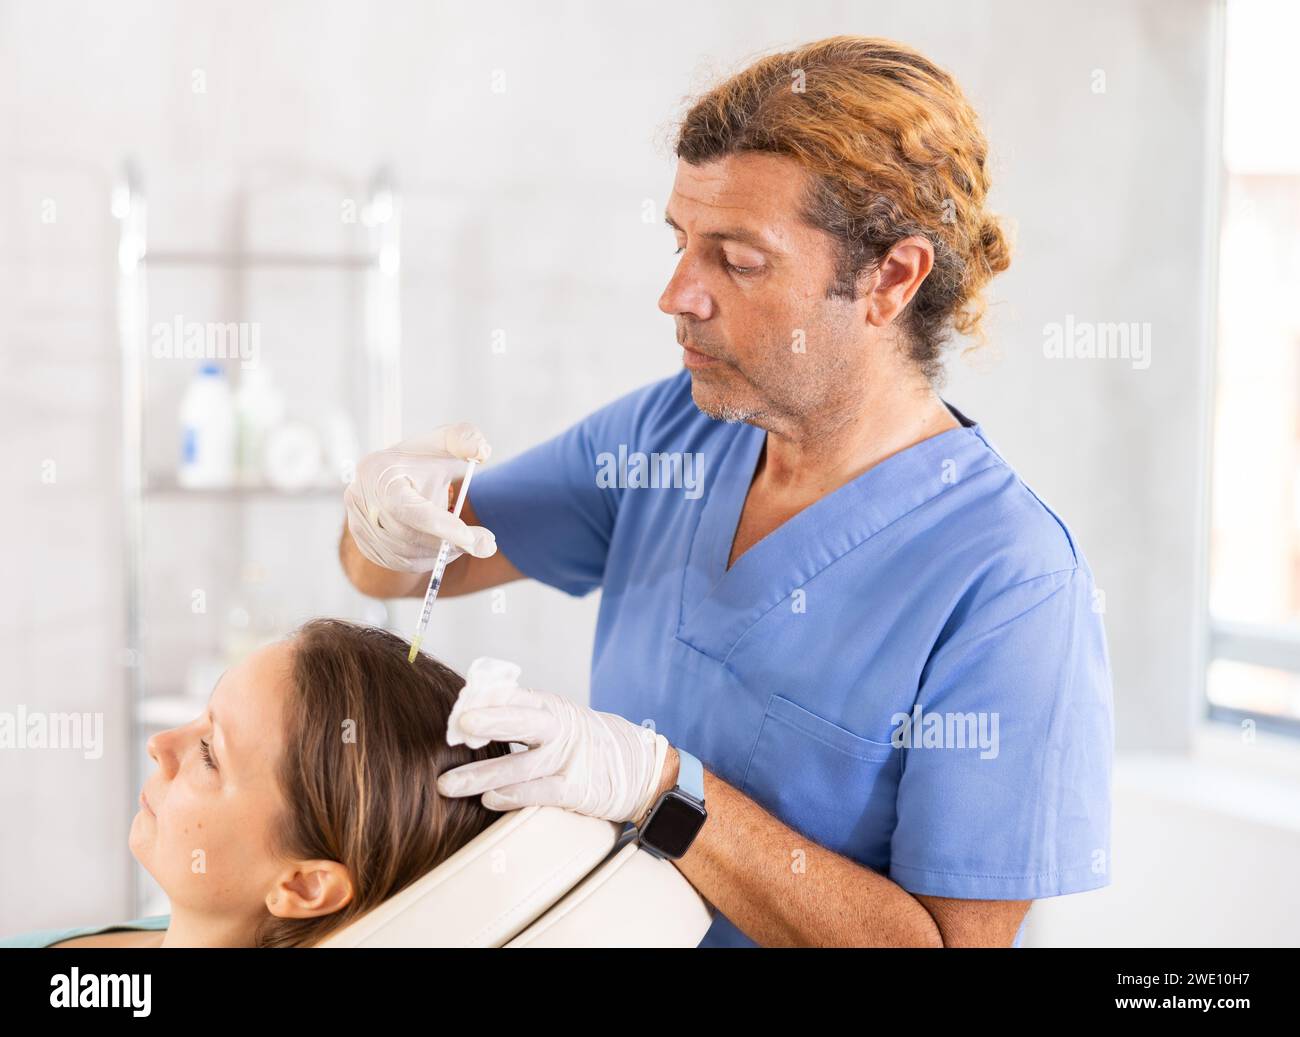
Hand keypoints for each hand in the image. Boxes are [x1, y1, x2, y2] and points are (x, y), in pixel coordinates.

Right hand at [344, 422, 496, 572]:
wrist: (394, 482)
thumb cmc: (422, 462)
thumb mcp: (443, 443)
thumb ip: (464, 438)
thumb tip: (481, 451)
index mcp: (376, 471)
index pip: (406, 507)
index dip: (439, 525)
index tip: (472, 538)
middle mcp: (360, 500)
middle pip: (408, 535)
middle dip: (450, 542)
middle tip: (486, 543)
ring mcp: (359, 526)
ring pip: (406, 553)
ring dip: (442, 551)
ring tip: (465, 539)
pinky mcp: (367, 546)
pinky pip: (402, 563)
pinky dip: (429, 558)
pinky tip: (444, 545)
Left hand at [436, 657, 669, 824]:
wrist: (639, 768)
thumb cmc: (585, 743)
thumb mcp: (559, 719)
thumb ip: (521, 714)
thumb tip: (468, 708)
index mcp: (552, 707)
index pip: (516, 696)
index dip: (486, 698)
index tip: (458, 702)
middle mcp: (561, 729)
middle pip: (523, 720)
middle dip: (490, 721)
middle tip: (459, 724)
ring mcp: (569, 759)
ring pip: (522, 765)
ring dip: (482, 775)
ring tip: (449, 784)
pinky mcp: (577, 789)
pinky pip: (540, 792)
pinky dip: (513, 796)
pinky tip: (489, 800)